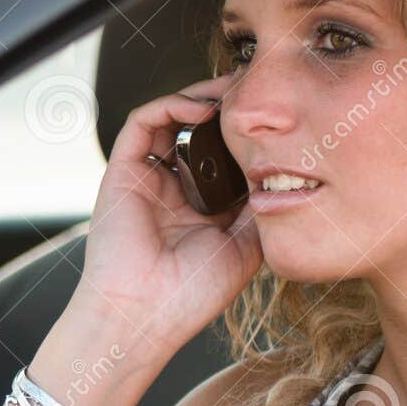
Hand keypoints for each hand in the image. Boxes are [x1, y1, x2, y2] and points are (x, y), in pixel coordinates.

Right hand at [70, 76, 261, 364]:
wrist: (144, 315)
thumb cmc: (189, 294)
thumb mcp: (246, 245)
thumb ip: (260, 205)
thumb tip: (284, 169)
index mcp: (198, 208)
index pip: (222, 156)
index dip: (245, 134)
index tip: (277, 118)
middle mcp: (170, 189)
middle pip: (197, 131)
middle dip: (226, 107)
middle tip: (255, 90)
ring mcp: (146, 178)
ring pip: (170, 118)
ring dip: (201, 98)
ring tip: (232, 91)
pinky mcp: (122, 171)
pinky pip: (143, 122)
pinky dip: (172, 105)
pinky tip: (203, 110)